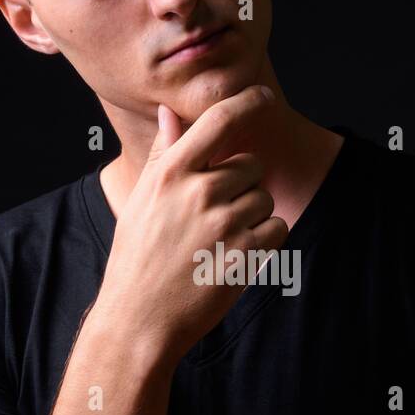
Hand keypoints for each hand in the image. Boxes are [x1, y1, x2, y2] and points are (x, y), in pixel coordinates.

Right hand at [92, 83, 287, 369]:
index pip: (219, 120)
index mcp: (171, 173)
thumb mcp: (142, 200)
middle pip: (251, 166)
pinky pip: (277, 227)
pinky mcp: (246, 255)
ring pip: (264, 198)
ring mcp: (224, 224)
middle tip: (211, 217)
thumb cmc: (137, 257)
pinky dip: (264, 240)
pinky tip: (233, 255)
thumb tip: (170, 112)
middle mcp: (199, 192)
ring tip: (217, 240)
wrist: (140, 319)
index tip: (261, 96)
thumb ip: (164, 154)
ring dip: (252, 216)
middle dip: (241, 185)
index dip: (247, 101)